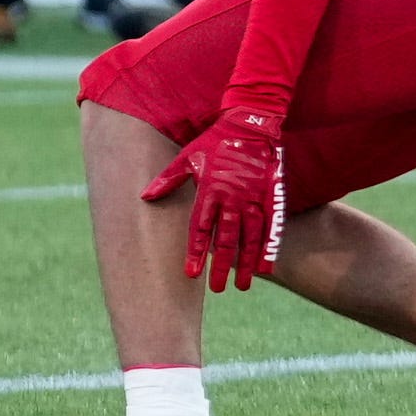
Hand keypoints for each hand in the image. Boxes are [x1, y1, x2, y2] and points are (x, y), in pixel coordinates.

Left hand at [142, 107, 286, 291]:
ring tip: (242, 286)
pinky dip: (268, 249)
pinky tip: (266, 268)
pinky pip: (270, 229)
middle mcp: (231, 199)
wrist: (249, 126)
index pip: (200, 229)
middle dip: (220, 267)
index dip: (196, 252)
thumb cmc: (214, 142)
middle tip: (216, 289)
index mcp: (209, 191)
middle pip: (226, 240)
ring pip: (249, 239)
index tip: (192, 273)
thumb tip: (145, 196)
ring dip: (246, 265)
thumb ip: (167, 180)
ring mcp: (253, 200)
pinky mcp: (270, 198)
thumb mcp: (186, 157)